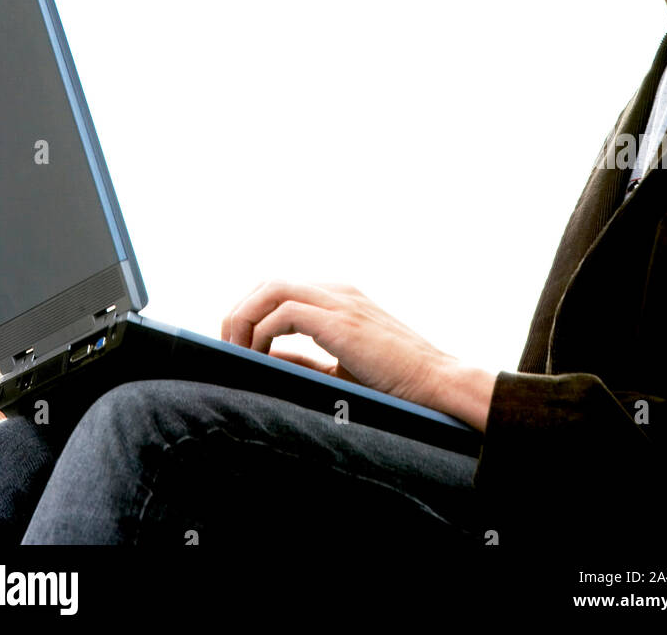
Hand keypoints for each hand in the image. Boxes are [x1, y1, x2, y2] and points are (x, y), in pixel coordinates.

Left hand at [220, 279, 458, 410]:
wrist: (438, 384)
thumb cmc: (395, 383)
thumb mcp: (340, 367)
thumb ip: (304, 360)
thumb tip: (264, 361)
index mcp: (338, 298)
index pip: (279, 290)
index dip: (251, 313)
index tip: (236, 346)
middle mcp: (336, 290)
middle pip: (268, 282)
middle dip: (240, 312)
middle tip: (228, 349)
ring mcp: (339, 300)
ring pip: (271, 289)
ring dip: (244, 318)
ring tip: (236, 352)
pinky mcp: (340, 320)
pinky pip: (284, 311)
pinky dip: (261, 331)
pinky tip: (257, 357)